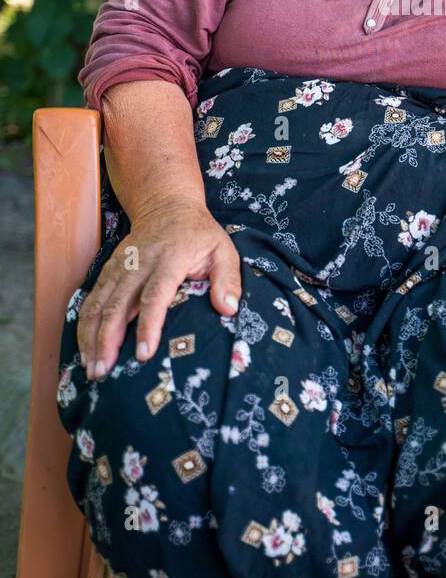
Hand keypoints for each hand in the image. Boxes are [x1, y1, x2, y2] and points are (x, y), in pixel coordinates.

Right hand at [76, 200, 242, 379]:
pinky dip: (84, 324)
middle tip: (103, 372)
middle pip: (117, 304)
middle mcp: (139, 263)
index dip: (148, 325)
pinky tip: (84, 348)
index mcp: (169, 259)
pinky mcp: (109, 269)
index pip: (155, 295)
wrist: (167, 205)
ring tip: (92, 369)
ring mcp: (120, 266)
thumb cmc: (199, 234)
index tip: (144, 354)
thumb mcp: (222, 250)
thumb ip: (228, 279)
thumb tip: (229, 309)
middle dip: (107, 340)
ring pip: (98, 303)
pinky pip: (91, 298)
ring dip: (90, 337)